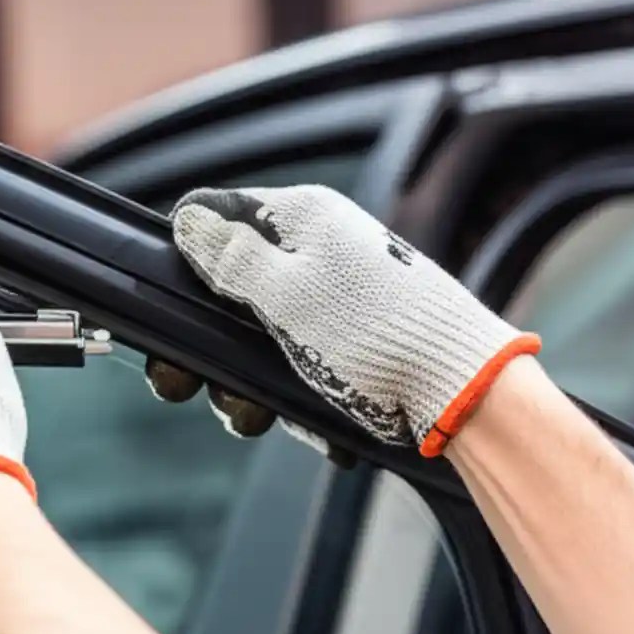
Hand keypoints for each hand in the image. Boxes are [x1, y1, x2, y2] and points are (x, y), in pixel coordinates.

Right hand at [152, 185, 539, 455]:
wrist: (462, 390)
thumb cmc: (375, 332)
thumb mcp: (286, 292)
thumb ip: (229, 258)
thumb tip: (187, 218)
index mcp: (303, 217)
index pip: (220, 216)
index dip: (187, 257)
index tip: (170, 304)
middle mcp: (318, 250)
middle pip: (231, 287)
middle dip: (209, 343)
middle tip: (193, 380)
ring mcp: (335, 297)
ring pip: (259, 335)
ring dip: (246, 383)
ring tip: (259, 413)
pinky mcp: (351, 340)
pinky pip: (298, 363)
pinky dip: (293, 393)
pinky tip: (307, 418)